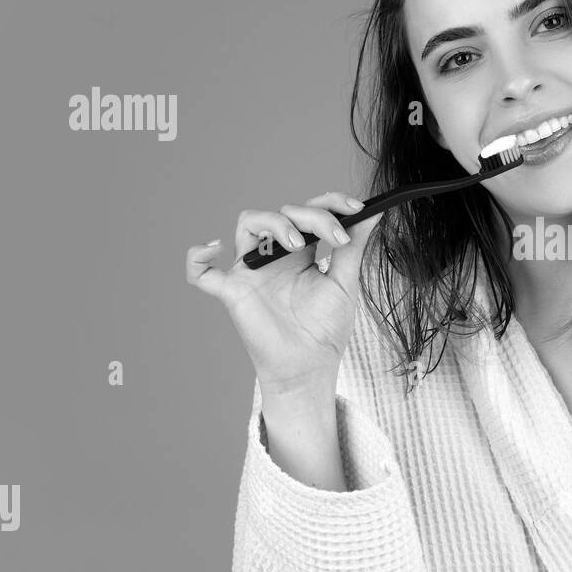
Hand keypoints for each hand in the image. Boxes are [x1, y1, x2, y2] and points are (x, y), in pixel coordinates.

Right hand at [185, 191, 383, 395]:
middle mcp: (274, 256)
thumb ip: (354, 247)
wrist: (310, 369)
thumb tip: (373, 213)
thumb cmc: (324, 329)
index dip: (329, 203)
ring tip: (300, 244)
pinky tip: (213, 248)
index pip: (309, 212)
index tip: (356, 207)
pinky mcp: (233, 293)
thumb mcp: (345, 283)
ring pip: (248, 223)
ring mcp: (252, 272)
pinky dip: (197, 257)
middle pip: (284, 212)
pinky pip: (201, 273)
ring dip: (275, 222)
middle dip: (312, 217)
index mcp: (301, 252)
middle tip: (336, 238)